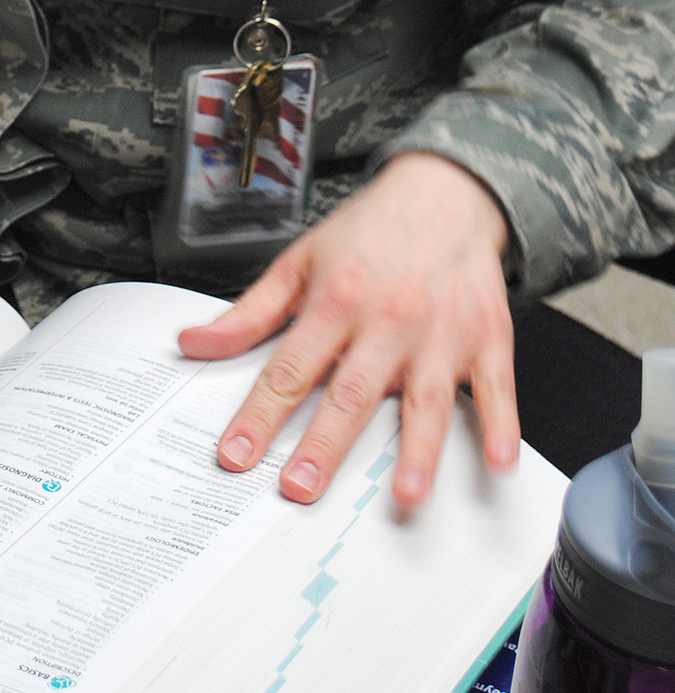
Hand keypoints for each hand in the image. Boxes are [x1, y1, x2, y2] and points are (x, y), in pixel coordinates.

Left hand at [178, 152, 517, 510]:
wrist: (444, 195)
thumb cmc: (368, 234)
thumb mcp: (299, 263)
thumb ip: (249, 313)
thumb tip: (192, 343)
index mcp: (335, 301)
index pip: (289, 368)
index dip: (259, 414)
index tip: (236, 455)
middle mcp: (387, 320)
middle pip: (352, 392)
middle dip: (324, 444)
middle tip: (299, 489)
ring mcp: (441, 334)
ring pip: (428, 399)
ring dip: (419, 451)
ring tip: (406, 497)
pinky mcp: (487, 339)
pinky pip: (497, 389)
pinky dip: (501, 427)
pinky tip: (497, 464)